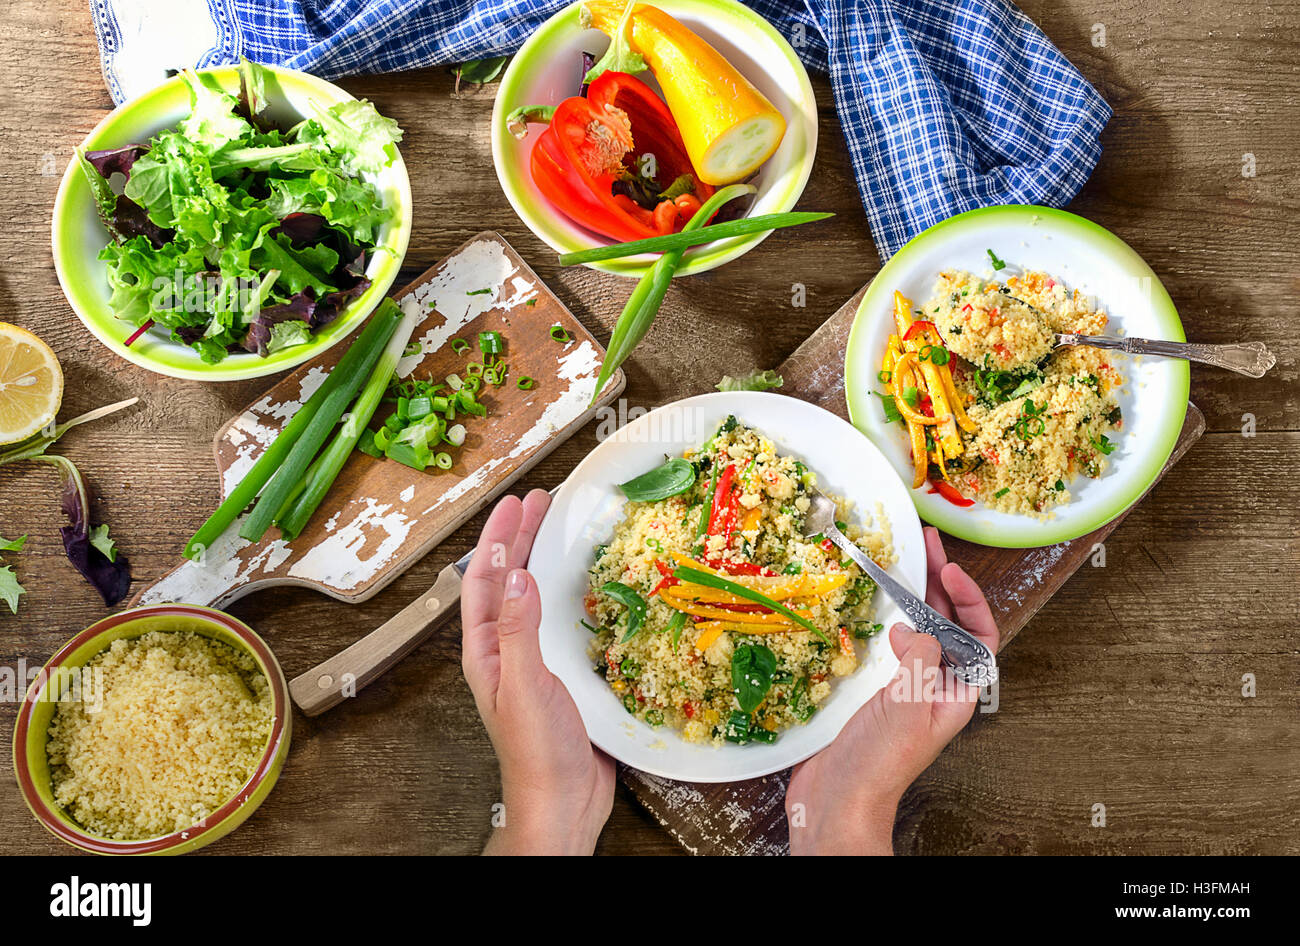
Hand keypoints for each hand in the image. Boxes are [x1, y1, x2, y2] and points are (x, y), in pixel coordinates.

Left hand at [461, 489, 614, 854]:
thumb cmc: (536, 752)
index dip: (496, 539)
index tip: (514, 505)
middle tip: (538, 501)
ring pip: (535, 596)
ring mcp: (535, 659)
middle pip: (508, 580)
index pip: (484, 581)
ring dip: (545, 559)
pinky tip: (588, 580)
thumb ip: (519, 631)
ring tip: (559, 526)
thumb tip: (518, 575)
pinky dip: (573, 592)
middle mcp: (506, 650)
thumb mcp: (523, 685)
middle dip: (519, 538)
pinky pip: (563, 620)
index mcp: (486, 651)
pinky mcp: (564, 671)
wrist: (565, 800)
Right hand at [786, 526, 999, 854]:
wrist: (837, 800)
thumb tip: (914, 628)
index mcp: (956, 694)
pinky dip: (884, 620)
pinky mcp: (875, 691)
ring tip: (905, 561)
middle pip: (947, 626)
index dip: (970, 601)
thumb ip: (920, 660)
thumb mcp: (908, 706)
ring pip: (917, 631)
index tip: (951, 570)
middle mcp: (934, 687)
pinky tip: (875, 607)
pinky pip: (888, 645)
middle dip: (940, 584)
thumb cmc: (879, 766)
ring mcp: (905, 688)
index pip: (979, 637)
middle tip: (928, 544)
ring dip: (913, 596)